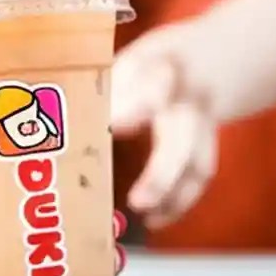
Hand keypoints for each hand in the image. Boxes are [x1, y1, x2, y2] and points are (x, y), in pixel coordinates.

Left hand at [112, 25, 218, 228]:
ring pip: (198, 163)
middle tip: (138, 201)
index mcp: (162, 67)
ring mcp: (204, 125)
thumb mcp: (131, 56)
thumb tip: (56, 122)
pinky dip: (178, 203)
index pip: (154, 83)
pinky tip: (154, 219)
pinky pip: (199, 178)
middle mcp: (188, 98)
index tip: (113, 129)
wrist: (219, 57)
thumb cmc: (156, 62)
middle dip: (162, 173)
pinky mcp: (207, 145)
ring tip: (144, 216)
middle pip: (184, 136)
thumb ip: (104, 85)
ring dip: (172, 195)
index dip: (137, 107)